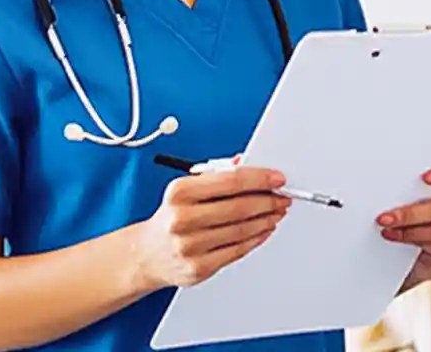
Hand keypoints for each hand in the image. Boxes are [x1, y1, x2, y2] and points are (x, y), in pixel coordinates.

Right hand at [133, 166, 290, 290]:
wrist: (148, 253)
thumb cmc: (172, 217)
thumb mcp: (186, 189)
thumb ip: (217, 175)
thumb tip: (244, 162)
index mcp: (180, 192)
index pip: (230, 181)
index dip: (260, 179)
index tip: (278, 178)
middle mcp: (182, 219)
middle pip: (240, 207)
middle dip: (268, 201)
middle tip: (283, 197)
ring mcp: (190, 246)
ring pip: (242, 230)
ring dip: (267, 220)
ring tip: (277, 212)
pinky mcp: (199, 268)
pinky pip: (237, 251)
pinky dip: (256, 239)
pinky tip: (264, 229)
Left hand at [376, 162, 430, 290]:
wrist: (428, 254)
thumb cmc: (427, 216)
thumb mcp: (428, 197)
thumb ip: (424, 187)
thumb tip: (398, 181)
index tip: (424, 177)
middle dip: (414, 212)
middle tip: (387, 216)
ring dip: (411, 231)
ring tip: (389, 229)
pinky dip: (419, 243)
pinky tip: (401, 239)